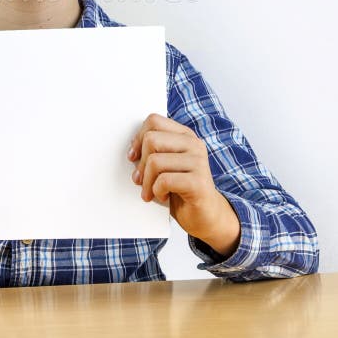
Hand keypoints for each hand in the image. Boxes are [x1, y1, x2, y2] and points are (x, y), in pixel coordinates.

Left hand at [128, 113, 239, 256]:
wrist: (206, 216)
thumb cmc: (180, 189)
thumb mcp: (165, 165)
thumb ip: (152, 152)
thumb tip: (131, 152)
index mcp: (184, 135)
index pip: (153, 121)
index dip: (138, 139)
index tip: (133, 157)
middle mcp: (194, 144)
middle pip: (151, 140)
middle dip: (140, 163)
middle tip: (140, 180)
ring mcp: (198, 162)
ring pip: (155, 161)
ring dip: (147, 182)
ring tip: (150, 192)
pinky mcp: (198, 182)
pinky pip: (164, 180)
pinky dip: (157, 191)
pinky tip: (163, 196)